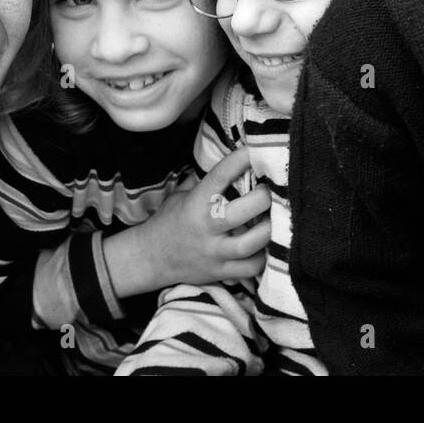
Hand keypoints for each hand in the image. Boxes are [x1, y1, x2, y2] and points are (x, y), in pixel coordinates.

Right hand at [104, 148, 271, 296]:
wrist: (151, 258)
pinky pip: (251, 268)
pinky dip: (262, 257)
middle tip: (270, 192)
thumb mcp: (180, 195)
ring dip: (268, 230)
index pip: (221, 176)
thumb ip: (204, 180)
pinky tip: (264, 246)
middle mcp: (206, 226)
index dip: (240, 160)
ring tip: (272, 220)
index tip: (254, 151)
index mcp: (196, 202)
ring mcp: (214, 252)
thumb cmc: (169, 221)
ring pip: (251, 244)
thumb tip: (232, 160)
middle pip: (243, 212)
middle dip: (263, 198)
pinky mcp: (220, 272)